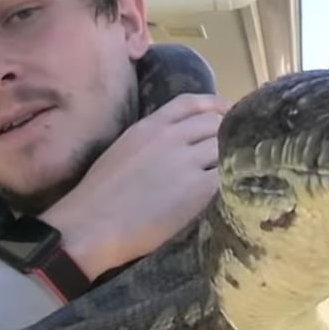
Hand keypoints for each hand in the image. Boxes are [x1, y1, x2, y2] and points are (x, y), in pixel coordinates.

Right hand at [40, 92, 229, 278]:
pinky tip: (234, 187)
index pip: (190, 103)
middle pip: (214, 124)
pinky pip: (227, 175)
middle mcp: (171, 138)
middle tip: (236, 147)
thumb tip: (173, 146)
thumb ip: (148, 142)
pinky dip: (233, 178)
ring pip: (225, 148)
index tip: (226, 112)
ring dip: (232, 157)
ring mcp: (187, 162)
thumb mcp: (120, 151)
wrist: (92, 225)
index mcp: (148, 127)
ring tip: (236, 169)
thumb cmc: (96, 197)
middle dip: (227, 132)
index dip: (214, 105)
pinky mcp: (199, 190)